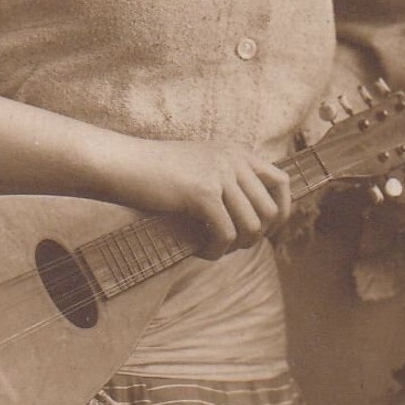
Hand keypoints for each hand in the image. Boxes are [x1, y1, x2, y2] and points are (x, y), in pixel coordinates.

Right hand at [114, 138, 290, 258]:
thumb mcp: (198, 167)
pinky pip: (226, 234)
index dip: (282, 212)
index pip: (281, 182)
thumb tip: (251, 220)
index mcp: (236, 152)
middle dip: (257, 236)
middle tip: (233, 247)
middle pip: (270, 210)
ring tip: (215, 249)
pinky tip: (201, 252)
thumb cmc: (153, 172)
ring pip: (252, 225)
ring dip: (236, 246)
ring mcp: (219, 174)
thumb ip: (225, 182)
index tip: (269, 233)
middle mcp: (233, 160)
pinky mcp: (203, 193)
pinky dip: (217, 250)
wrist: (121, 163)